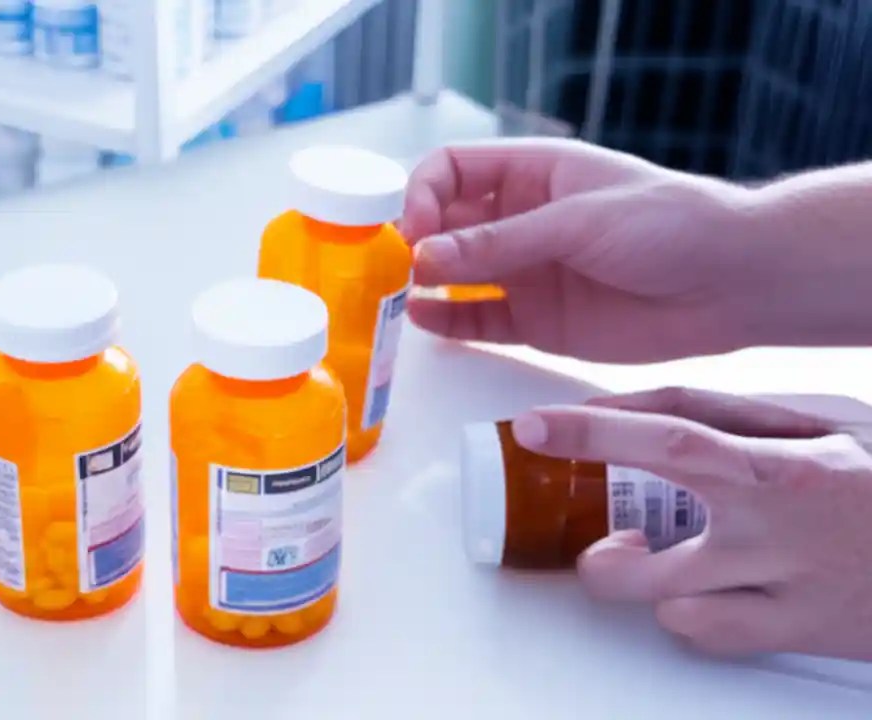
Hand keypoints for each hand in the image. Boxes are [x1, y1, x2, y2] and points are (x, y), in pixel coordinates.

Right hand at [401, 139, 764, 362]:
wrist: (735, 283)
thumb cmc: (669, 224)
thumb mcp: (578, 220)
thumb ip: (500, 243)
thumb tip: (424, 259)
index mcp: (530, 174)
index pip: (450, 170)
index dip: (421, 193)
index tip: (412, 228)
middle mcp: (519, 222)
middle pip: (442, 225)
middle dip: (412, 242)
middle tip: (391, 268)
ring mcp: (526, 273)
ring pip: (454, 277)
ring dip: (422, 285)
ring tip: (395, 299)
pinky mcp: (537, 323)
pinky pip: (477, 323)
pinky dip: (446, 325)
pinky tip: (423, 324)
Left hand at [511, 386, 871, 659]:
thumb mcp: (825, 421)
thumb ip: (733, 412)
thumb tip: (632, 408)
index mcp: (786, 464)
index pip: (672, 435)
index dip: (594, 432)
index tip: (535, 426)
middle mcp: (781, 533)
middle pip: (653, 554)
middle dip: (600, 558)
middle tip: (592, 542)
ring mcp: (789, 591)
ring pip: (669, 605)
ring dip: (641, 582)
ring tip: (647, 555)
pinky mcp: (798, 634)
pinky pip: (705, 636)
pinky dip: (686, 614)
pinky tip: (701, 590)